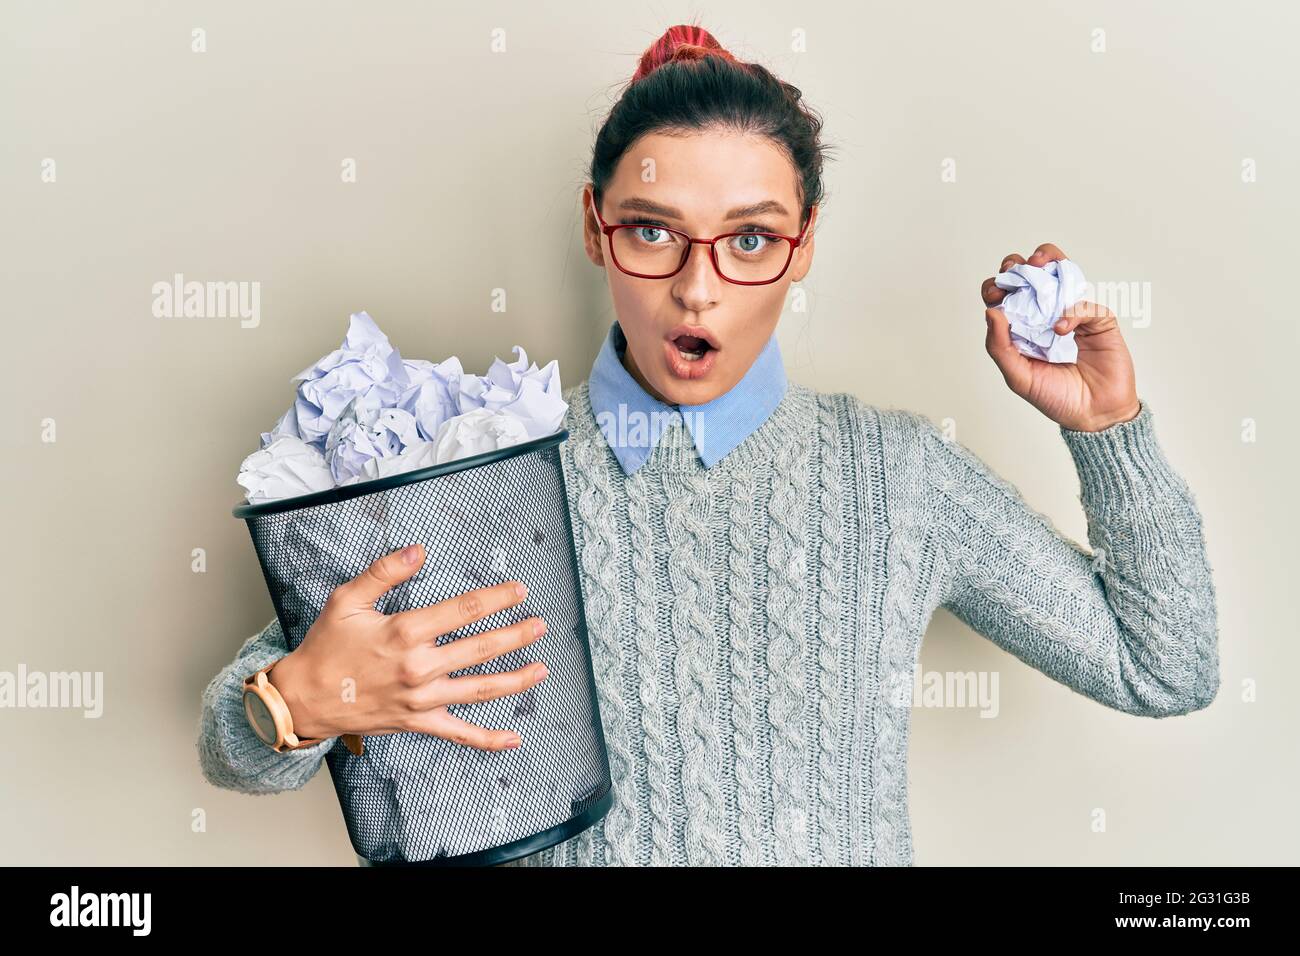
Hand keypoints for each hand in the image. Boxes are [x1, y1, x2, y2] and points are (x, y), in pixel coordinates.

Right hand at [267, 543, 548, 750]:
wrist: (304, 699)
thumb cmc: (325, 648)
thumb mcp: (348, 599)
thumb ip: (385, 571)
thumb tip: (418, 549)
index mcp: (405, 633)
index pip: (463, 611)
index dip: (496, 599)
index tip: (519, 591)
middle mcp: (419, 667)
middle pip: (480, 648)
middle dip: (516, 635)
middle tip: (540, 624)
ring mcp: (421, 698)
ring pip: (479, 689)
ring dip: (515, 679)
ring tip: (542, 668)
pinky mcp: (417, 722)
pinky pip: (458, 733)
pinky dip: (487, 739)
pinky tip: (513, 739)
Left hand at [980, 242, 1141, 431]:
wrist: (1094, 415)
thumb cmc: (1055, 397)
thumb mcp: (1018, 376)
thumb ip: (1000, 347)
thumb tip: (990, 312)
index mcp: (1022, 326)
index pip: (1005, 296)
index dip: (997, 286)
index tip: (995, 291)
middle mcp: (1046, 315)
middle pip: (1030, 275)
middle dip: (1018, 265)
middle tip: (1014, 269)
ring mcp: (1073, 313)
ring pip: (1061, 273)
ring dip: (1048, 261)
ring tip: (1037, 265)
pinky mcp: (1099, 319)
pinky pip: (1085, 303)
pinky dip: (1073, 311)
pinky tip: (1062, 329)